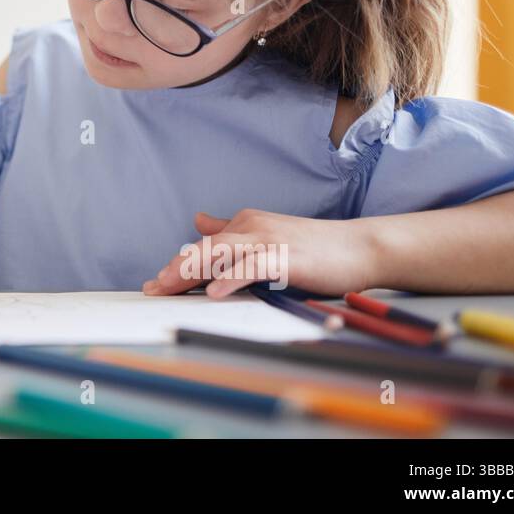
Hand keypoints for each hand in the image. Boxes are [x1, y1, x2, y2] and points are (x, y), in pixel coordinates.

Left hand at [143, 209, 380, 298]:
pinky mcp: (287, 258)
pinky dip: (232, 277)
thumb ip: (232, 230)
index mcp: (245, 224)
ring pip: (221, 253)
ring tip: (169, 288)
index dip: (177, 265)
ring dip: (192, 271)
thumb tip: (198, 221)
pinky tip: (216, 291)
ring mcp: (270, 241)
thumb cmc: (315, 248)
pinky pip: (253, 267)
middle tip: (153, 289)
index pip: (203, 246)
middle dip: (175, 269)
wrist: (360, 247)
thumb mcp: (267, 235)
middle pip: (204, 249)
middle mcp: (253, 228)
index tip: (155, 284)